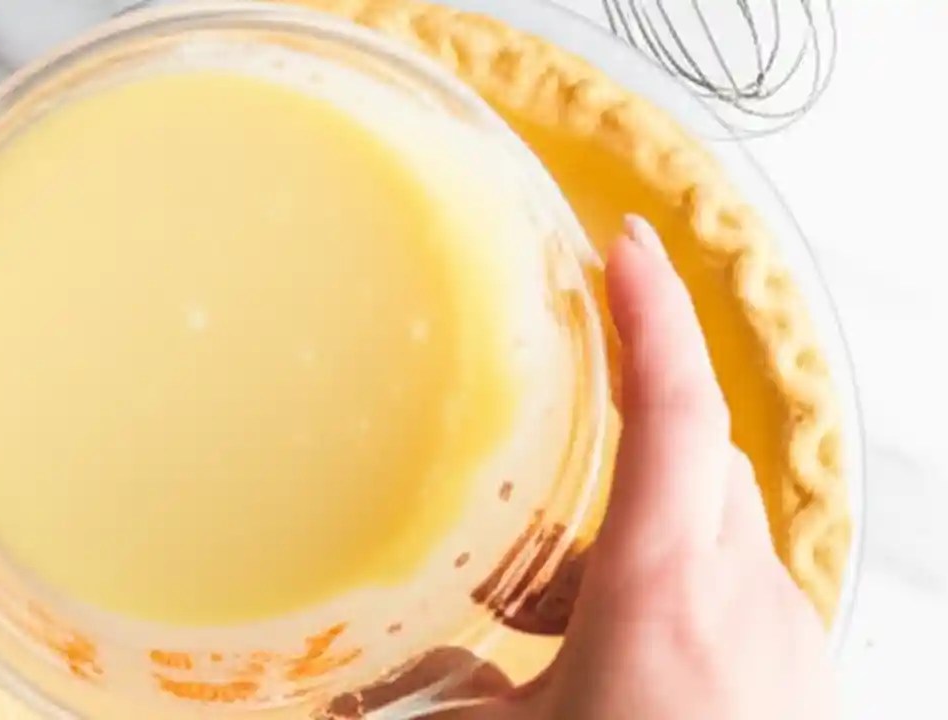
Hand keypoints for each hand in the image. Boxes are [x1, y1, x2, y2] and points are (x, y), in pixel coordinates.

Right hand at [348, 218, 838, 718]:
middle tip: (552, 455)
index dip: (651, 314)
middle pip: (691, 454)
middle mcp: (740, 591)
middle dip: (624, 434)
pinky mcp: (792, 661)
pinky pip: (732, 577)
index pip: (673, 413)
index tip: (624, 241)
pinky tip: (612, 646)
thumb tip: (339, 698)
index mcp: (663, 591)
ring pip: (709, 518)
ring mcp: (780, 626)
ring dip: (636, 528)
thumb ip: (433, 698)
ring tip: (555, 595)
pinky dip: (670, 579)